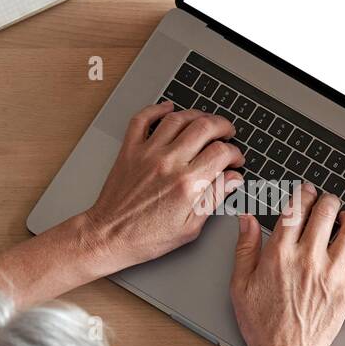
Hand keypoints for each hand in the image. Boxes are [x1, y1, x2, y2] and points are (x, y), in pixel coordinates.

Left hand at [79, 100, 244, 271]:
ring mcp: (148, 153)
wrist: (109, 236)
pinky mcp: (130, 150)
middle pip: (204, 126)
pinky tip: (168, 109)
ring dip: (197, 115)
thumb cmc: (147, 236)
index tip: (235, 160)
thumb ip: (214, 198)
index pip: (221, 153)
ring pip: (178, 118)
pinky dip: (157, 109)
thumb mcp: (190, 226)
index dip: (234, 153)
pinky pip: (143, 119)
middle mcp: (168, 163)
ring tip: (205, 122)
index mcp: (187, 184)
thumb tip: (232, 179)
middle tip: (227, 133)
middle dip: (223, 126)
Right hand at [230, 182, 344, 345]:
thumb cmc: (262, 325)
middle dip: (326, 200)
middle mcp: (308, 259)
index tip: (305, 191)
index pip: (295, 210)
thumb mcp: (240, 285)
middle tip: (326, 201)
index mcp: (280, 255)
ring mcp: (332, 274)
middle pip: (325, 213)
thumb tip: (246, 221)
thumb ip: (245, 249)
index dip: (302, 195)